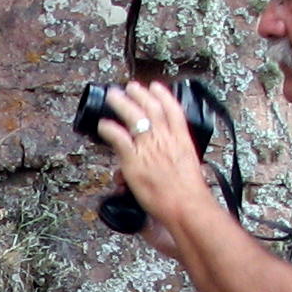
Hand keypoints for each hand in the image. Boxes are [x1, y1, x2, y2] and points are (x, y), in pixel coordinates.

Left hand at [96, 80, 216, 231]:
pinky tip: (102, 125)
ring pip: (134, 116)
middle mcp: (165, 138)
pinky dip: (109, 128)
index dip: (163, 95)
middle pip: (151, 107)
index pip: (173, 109)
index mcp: (182, 139)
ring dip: (122, 103)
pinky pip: (118, 137)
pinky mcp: (134, 160)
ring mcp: (149, 147)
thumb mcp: (187, 168)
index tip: (156, 86)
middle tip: (130, 86)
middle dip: (140, 94)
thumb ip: (173, 158)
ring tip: (113, 95)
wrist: (186, 204)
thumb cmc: (189, 193)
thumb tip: (161, 162)